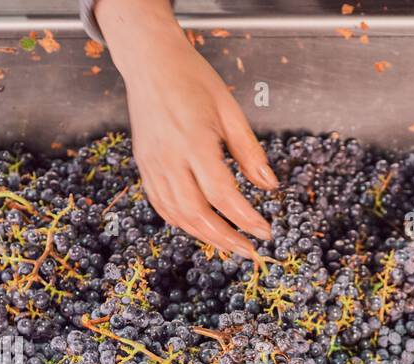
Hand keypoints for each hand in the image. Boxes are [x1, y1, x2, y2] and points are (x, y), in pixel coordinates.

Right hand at [97, 0, 276, 257]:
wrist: (149, 61)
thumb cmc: (191, 79)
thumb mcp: (229, 110)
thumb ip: (249, 152)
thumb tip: (269, 185)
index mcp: (193, 141)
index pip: (222, 193)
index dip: (245, 218)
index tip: (264, 232)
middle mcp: (169, 157)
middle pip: (197, 213)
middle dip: (225, 238)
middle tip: (249, 251)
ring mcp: (152, 164)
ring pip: (177, 215)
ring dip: (205, 236)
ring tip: (229, 245)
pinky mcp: (144, 167)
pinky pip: (161, 206)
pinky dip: (182, 223)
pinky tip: (201, 229)